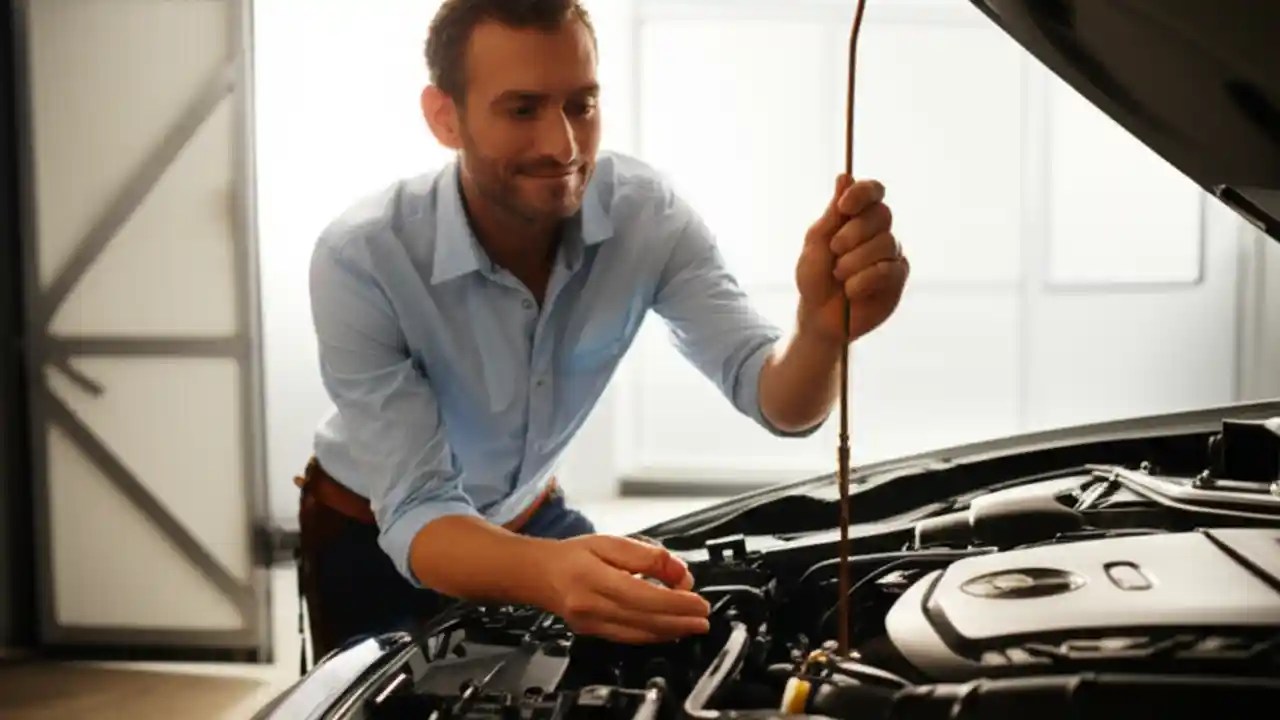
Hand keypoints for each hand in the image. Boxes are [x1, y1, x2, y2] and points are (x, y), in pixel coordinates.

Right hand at [542, 535, 710, 643]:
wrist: (538, 575)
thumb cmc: (573, 555)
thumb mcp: (610, 542)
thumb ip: (645, 556)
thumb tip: (678, 573)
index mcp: (593, 578)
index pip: (642, 596)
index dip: (675, 603)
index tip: (699, 602)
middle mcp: (591, 607)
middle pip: (644, 619)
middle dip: (680, 621)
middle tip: (704, 618)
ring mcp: (591, 625)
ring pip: (638, 634)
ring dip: (671, 631)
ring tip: (694, 626)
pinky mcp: (593, 634)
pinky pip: (629, 638)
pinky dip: (653, 635)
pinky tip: (669, 630)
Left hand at [795, 174, 908, 345]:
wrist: (818, 316)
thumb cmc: (815, 278)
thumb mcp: (816, 242)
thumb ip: (833, 213)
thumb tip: (845, 176)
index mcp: (857, 218)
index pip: (873, 191)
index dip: (862, 193)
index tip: (844, 205)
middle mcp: (879, 232)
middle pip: (881, 214)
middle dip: (852, 233)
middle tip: (834, 250)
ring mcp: (892, 254)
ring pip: (885, 242)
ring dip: (853, 262)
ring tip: (839, 276)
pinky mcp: (898, 277)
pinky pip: (887, 269)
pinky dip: (862, 280)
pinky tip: (850, 290)